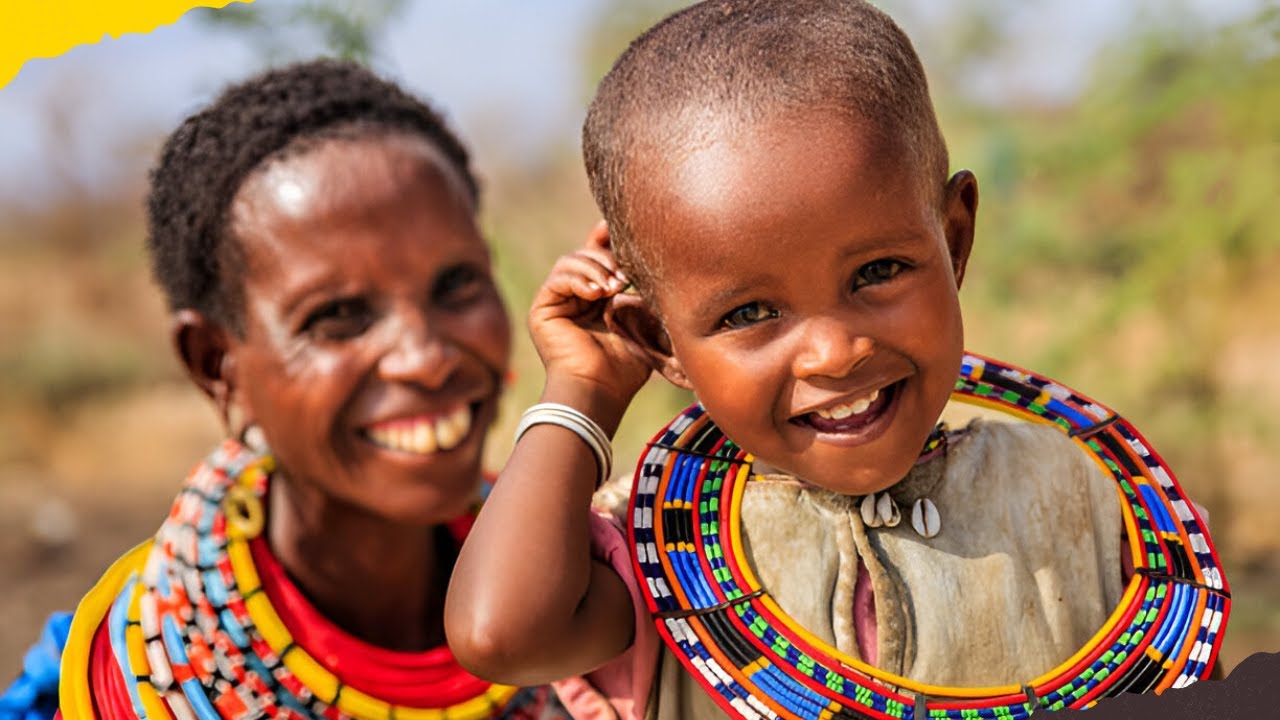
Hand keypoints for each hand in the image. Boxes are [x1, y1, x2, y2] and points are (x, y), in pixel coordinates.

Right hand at [529, 222, 653, 409]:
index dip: (606, 239)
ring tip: (612, 288)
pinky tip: (596, 294)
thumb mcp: (643, 321)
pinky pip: (557, 278)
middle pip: (584, 255)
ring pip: (570, 262)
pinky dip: (577, 279)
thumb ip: (646, 293)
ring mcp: (557, 303)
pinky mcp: (543, 309)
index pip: (599, 258)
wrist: (601, 391)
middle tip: (624, 278)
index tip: (617, 227)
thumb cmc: (625, 367)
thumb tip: (655, 265)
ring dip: (594, 269)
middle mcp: (575, 299)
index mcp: (597, 300)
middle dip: (606, 258)